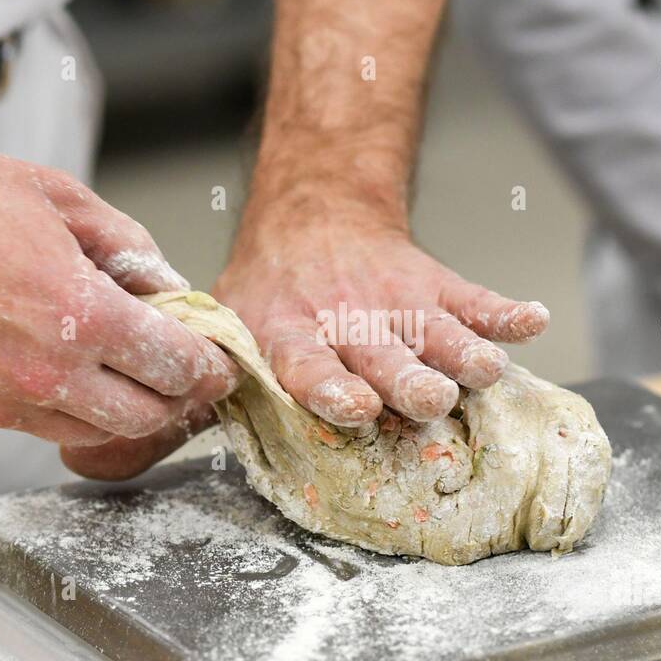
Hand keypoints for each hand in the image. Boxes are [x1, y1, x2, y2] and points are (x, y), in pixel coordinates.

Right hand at [0, 96, 237, 448]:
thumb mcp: (63, 199)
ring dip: (133, 409)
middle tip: (193, 373)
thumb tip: (172, 288)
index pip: (176, 366)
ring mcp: (6, 399)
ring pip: (102, 433)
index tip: (221, 360)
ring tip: (142, 375)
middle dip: (182, 396)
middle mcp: (46, 371)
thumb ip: (131, 249)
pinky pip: (50, 427)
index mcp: (79, 314)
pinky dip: (81, 411)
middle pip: (149, 415)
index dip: (211, 366)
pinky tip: (83, 375)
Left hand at [213, 220, 548, 425]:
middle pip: (386, 360)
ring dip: (462, 355)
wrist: (313, 216)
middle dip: (409, 383)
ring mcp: (398, 306)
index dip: (332, 389)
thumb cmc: (269, 293)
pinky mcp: (435, 288)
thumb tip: (128, 445)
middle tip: (429, 400)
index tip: (354, 408)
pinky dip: (506, 313)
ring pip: (437, 334)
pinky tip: (533, 320)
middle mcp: (349, 324)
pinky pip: (475, 300)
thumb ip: (199, 382)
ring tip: (487, 369)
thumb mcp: (222, 325)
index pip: (311, 368)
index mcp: (292, 336)